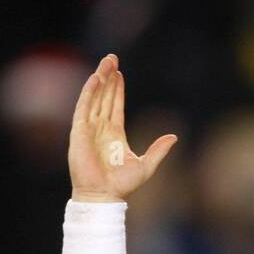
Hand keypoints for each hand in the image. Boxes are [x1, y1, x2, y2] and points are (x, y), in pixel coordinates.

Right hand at [68, 54, 177, 202]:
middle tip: (112, 58)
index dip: (117, 89)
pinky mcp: (79, 132)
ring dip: (99, 79)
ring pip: (94, 97)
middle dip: (107, 77)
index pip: (114, 106)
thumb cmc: (122, 185)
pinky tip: (96, 79)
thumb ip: (159, 149)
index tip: (120, 73)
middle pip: (103, 97)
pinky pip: (83, 107)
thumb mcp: (147, 165)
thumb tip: (174, 137)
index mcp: (114, 134)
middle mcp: (100, 128)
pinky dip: (88, 92)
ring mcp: (88, 129)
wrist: (105, 196)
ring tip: (106, 62)